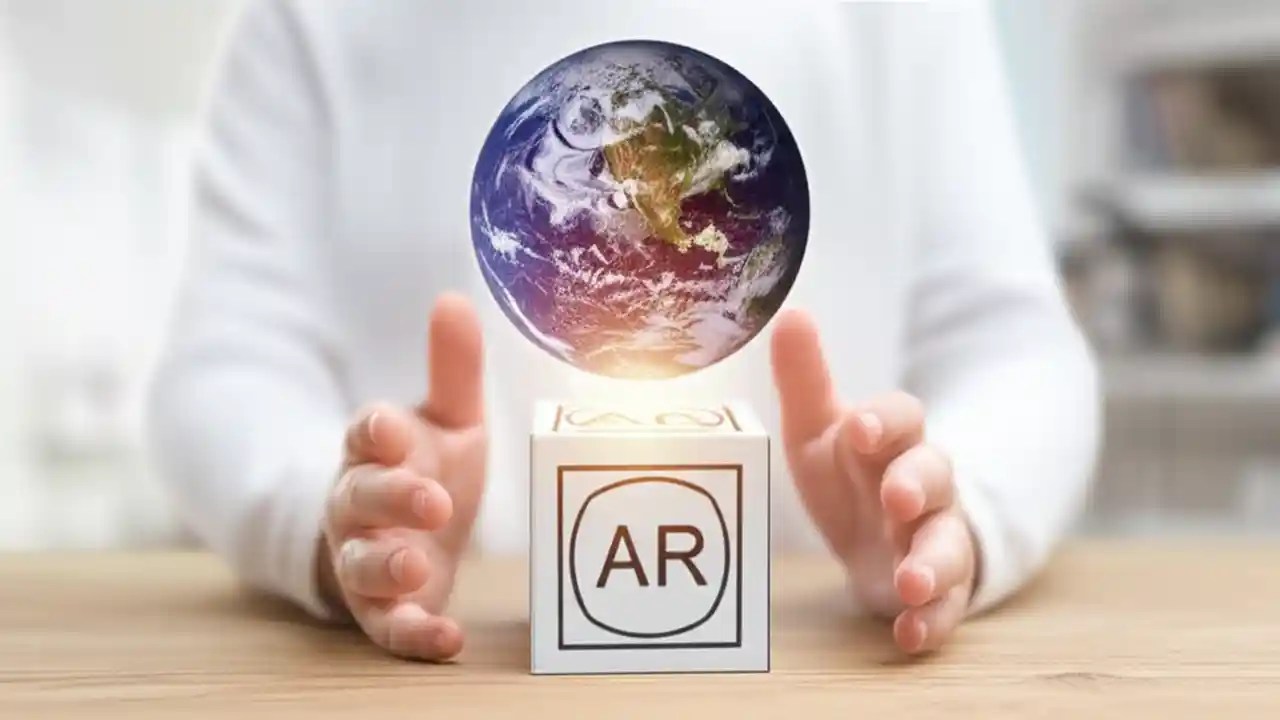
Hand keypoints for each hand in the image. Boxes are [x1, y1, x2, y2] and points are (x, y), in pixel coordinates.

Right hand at [318, 293, 486, 660]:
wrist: (405, 539)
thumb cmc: (426, 468)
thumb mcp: (446, 420)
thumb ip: (453, 370)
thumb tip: (454, 298)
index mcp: (374, 451)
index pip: (366, 433)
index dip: (376, 430)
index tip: (392, 427)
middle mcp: (359, 505)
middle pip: (358, 498)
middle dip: (389, 497)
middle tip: (431, 500)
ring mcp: (367, 560)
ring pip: (360, 565)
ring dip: (383, 568)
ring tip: (414, 569)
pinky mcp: (385, 612)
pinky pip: (389, 629)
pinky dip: (415, 636)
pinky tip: (448, 638)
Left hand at [770, 309, 976, 653]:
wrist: (885, 533)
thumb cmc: (850, 472)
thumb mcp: (820, 428)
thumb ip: (805, 379)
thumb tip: (792, 314)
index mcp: (893, 439)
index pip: (902, 416)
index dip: (885, 420)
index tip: (861, 427)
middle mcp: (924, 484)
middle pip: (934, 476)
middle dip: (917, 484)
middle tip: (897, 496)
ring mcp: (936, 537)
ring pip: (948, 544)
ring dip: (933, 561)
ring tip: (911, 580)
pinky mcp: (938, 590)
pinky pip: (946, 607)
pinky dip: (931, 620)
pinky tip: (910, 633)